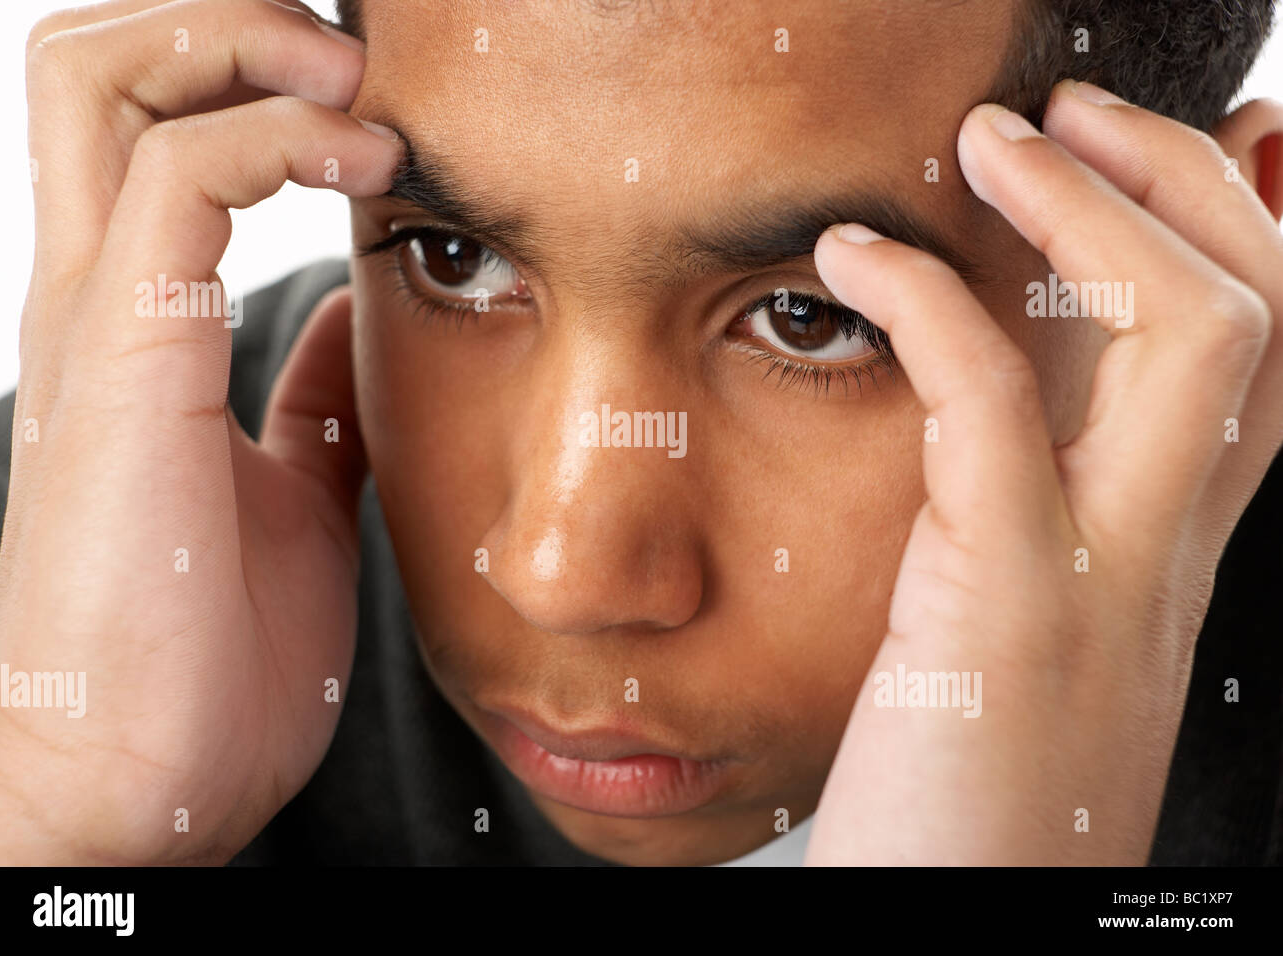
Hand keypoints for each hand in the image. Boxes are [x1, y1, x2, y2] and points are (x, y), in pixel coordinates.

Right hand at [0, 0, 400, 863]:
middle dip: (226, 21)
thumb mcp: (293, 492)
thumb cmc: (208, 654)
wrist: (142, 787)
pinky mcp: (124, 367)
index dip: (245, 73)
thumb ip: (314, 396)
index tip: (372, 102)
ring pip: (108, 81)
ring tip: (359, 91)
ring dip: (244, 43)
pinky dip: (274, 138)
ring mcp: (96, 323)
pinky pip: (182, 181)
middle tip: (351, 58)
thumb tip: (359, 314)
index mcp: (136, 325)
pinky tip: (363, 164)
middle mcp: (95, 298)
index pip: (147, 124)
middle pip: (99, 65)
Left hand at [806, 81, 1282, 863]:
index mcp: (1165, 567)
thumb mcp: (1019, 650)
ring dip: (1095, 206)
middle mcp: (1166, 564)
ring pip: (1190, 338)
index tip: (1164, 153)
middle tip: (1070, 117)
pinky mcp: (1005, 612)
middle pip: (1261, 321)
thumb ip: (1026, 537)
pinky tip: (858, 258)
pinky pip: (995, 406)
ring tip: (996, 141)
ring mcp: (1105, 583)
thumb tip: (986, 433)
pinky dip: (929, 302)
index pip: (1259, 372)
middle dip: (1181, 185)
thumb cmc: (964, 807)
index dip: (1238, 238)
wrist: (957, 936)